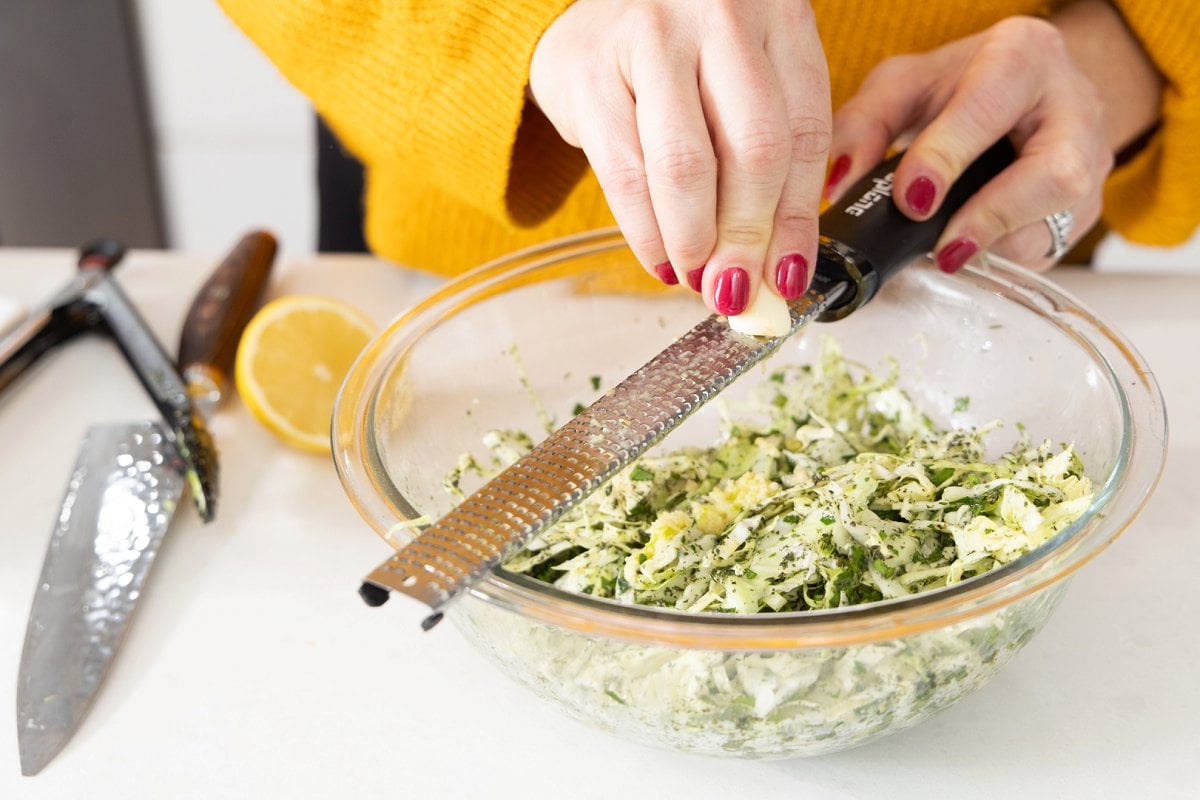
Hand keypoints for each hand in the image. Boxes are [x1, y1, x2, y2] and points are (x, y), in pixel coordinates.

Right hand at [529, 0, 830, 315]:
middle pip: (753, 151)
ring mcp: (651, 37)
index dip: (798, 220)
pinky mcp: (590, 72)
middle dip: (747, 239)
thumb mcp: (743, 81)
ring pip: (685, 167)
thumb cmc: (683, 55)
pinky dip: (646, 232)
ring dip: (694, 242)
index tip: (787, 276)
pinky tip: (659, 257)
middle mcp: (720, 16)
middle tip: (736, 289)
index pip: (805, 132)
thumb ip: (769, 157)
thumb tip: (776, 270)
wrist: (594, 9)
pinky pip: (625, 173)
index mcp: (779, 14)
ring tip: (696, 277)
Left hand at [825, 16, 1112, 271]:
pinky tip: (970, 248)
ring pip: (1061, 217)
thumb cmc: (958, 87)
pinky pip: (1053, 245)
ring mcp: (1092, 156)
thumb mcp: (901, 88)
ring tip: (948, 249)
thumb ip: (863, 127)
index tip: (911, 200)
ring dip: (998, 244)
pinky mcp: (1088, 205)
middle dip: (992, 215)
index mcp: (1022, 56)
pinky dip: (1004, 255)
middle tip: (942, 247)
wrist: (1016, 95)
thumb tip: (838, 186)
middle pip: (1055, 171)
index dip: (947, 159)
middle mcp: (1073, 103)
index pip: (989, 107)